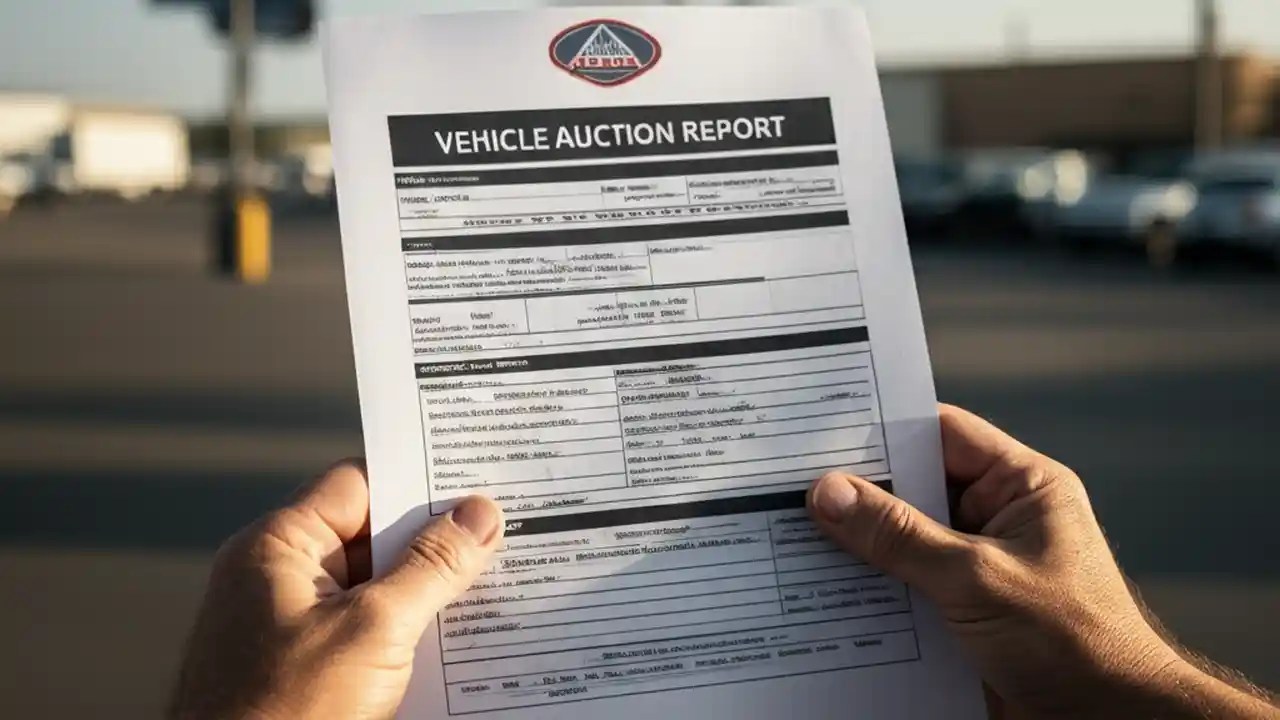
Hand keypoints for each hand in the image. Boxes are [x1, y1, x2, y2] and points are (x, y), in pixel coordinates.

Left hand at [169, 460, 504, 719]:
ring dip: (427, 594)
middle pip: (372, 538)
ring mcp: (291, 629)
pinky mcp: (307, 673)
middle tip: (498, 536)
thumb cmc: (280, 714)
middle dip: (434, 541)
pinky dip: (409, 636)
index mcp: (276, 548)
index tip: (474, 481)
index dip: (415, 480)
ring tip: (491, 588)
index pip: (356, 484)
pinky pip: (368, 635)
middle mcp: (278, 580)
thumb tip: (477, 516)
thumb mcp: (374, 629)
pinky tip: (457, 645)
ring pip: (376, 590)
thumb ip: (431, 567)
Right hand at [807, 404, 1277, 719]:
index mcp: (1022, 487)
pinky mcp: (964, 609)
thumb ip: (899, 536)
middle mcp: (1000, 517)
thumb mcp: (975, 579)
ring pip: (904, 538)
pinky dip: (870, 585)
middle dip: (860, 491)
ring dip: (859, 544)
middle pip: (915, 488)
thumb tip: (830, 494)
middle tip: (794, 485)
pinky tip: (827, 588)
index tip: (826, 429)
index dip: (886, 428)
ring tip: (797, 535)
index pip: (943, 434)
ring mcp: (980, 565)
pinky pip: (905, 582)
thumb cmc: (1073, 644)